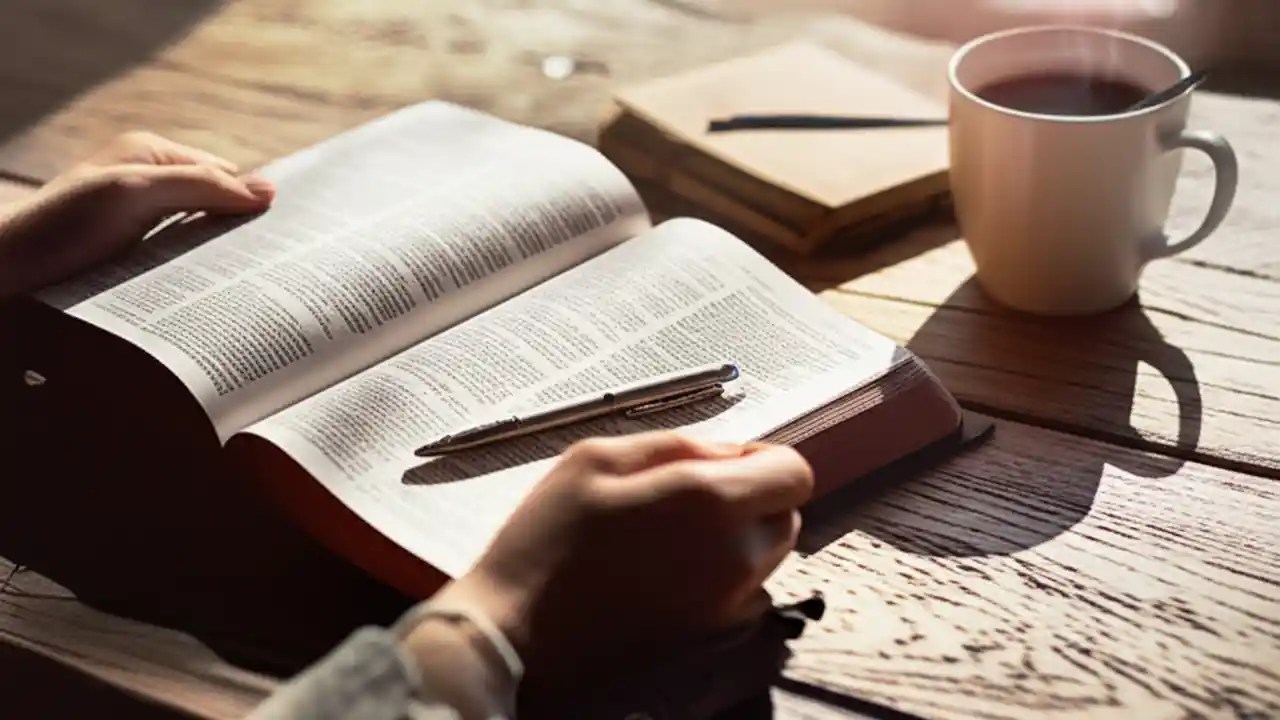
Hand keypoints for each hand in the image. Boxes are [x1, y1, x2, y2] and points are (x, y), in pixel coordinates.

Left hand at [0, 131, 273, 297]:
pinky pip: (177, 258)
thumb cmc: (59, 229)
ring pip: (198, 233)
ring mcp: (137, 219)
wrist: (7, 276)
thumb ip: (200, 185)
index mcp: (150, 154)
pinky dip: (194, 273)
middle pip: (214, 203)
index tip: (278, 237)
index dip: (248, 201)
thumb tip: (269, 191)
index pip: (223, 174)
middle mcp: (145, 181)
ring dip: (216, 258)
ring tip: (243, 284)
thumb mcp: (133, 193)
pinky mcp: (130, 253)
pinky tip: (206, 292)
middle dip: (236, 230)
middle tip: (266, 265)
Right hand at [416, 431, 813, 689]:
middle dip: (752, 498)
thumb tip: (728, 453)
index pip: (794, 473)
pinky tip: (666, 575)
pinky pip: (743, 596)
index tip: (726, 462)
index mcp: (711, 503)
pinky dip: (723, 580)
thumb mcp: (596, 458)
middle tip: (689, 498)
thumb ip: (676, 445)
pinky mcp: (712, 640)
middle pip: (786, 516)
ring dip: (739, 539)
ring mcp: (729, 607)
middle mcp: (736, 559)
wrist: (517, 637)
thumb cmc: (546, 541)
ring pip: (767, 558)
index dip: (765, 459)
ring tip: (672, 537)